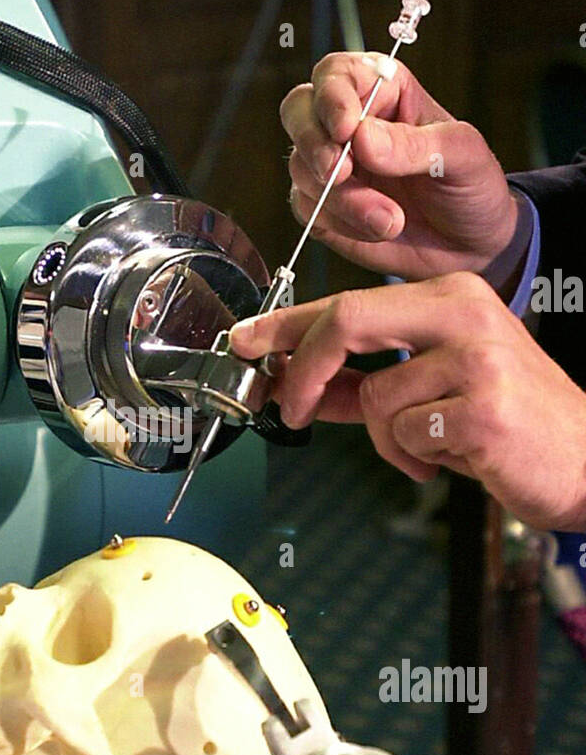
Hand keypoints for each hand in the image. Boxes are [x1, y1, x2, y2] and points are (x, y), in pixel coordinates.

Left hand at [231, 273, 585, 531]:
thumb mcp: (433, 387)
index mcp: (451, 295)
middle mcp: (465, 312)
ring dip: (389, 439)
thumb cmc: (509, 422)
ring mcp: (478, 359)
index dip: (287, 324)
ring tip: (435, 443)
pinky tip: (455, 457)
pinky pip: (404, 437)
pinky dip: (416, 459)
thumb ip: (361, 381)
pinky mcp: (483, 410)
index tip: (245, 342)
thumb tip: (292, 383)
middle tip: (291, 411)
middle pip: (347, 322)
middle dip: (303, 373)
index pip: (349, 300)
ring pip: (372, 398)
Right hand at [281, 53, 523, 280]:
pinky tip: (377, 230)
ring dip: (340, 198)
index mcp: (385, 92)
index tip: (347, 128)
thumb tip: (363, 136)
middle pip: (299, 111)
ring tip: (390, 220)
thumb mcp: (462, 155)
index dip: (333, 96)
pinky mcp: (325, 208)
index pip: (338, 74)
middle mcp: (350, 125)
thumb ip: (414, 144)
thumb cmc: (471, 187)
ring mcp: (332, 167)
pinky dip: (339, 223)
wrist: (471, 246)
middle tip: (342, 172)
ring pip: (301, 168)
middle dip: (313, 142)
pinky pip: (308, 209)